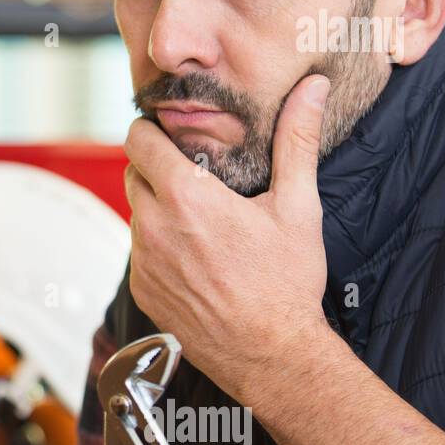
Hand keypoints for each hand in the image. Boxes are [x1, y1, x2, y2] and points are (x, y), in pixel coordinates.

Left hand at [122, 74, 332, 400]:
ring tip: (201, 222)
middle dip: (157, 168)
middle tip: (195, 177)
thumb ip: (296, 140)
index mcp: (184, 195)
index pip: (138, 138)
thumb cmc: (287, 283)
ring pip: (136, 213)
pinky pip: (139, 251)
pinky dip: (159, 247)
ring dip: (158, 209)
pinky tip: (196, 258)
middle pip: (133, 172)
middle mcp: (153, 225)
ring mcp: (142, 260)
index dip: (153, 130)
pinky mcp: (142, 289)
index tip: (174, 135)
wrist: (273, 355)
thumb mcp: (297, 206)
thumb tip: (311, 88)